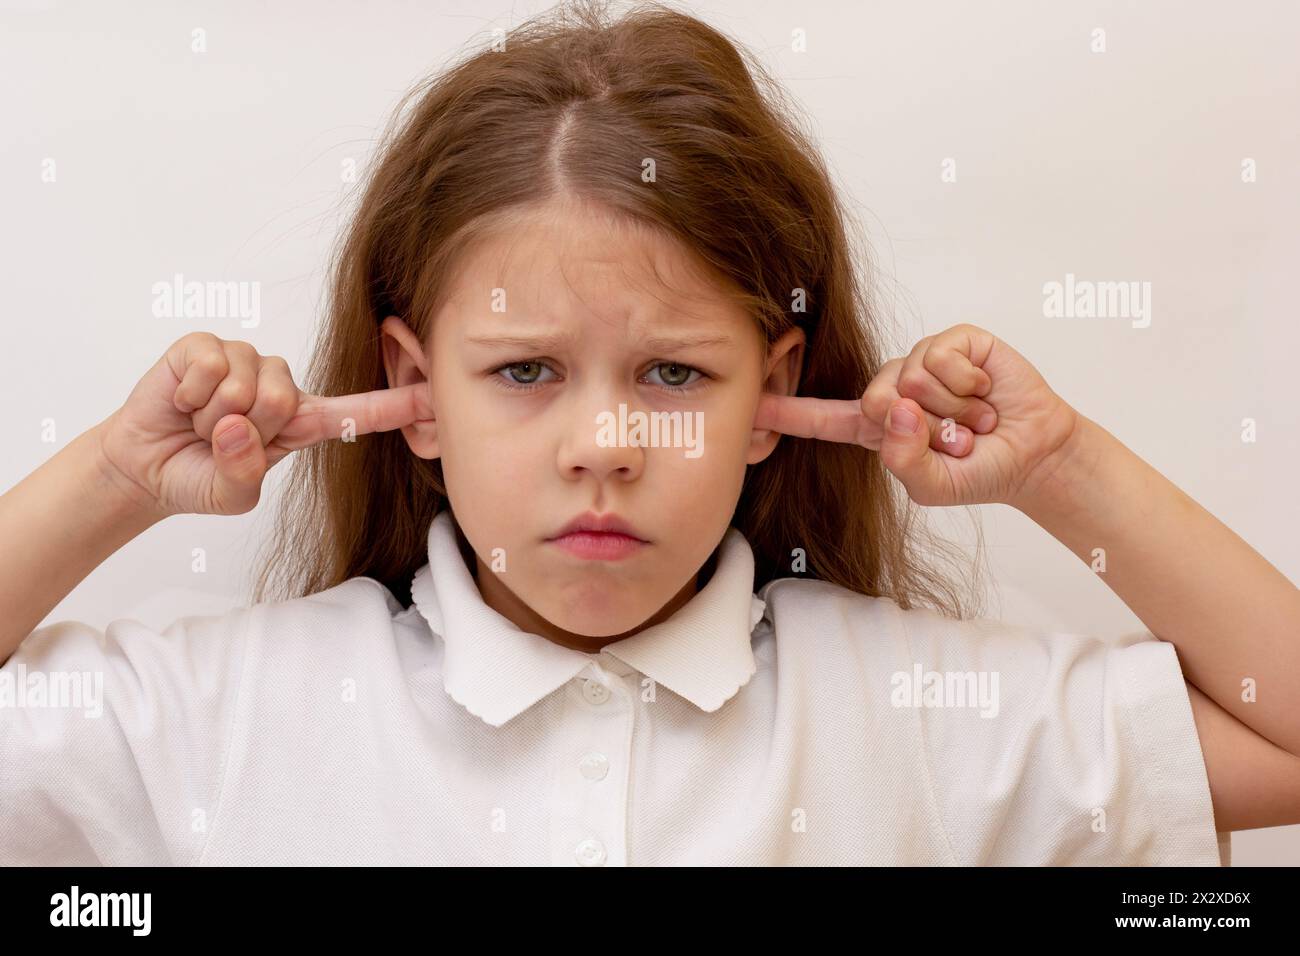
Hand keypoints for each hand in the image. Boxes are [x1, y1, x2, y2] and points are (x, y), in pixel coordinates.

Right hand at [95, 332, 432, 516]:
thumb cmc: (200, 476)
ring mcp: (246, 360)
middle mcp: (282, 385)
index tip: (435, 397)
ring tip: (203, 423)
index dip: (397, 406)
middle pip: (285, 399)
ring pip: (246, 384)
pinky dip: (191, 395)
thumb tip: (239, 426)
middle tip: (223, 439)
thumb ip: (244, 473)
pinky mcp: (207, 346)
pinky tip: (184, 402)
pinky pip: (211, 365)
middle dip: (246, 429)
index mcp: (303, 422)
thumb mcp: (233, 495)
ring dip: (213, 416)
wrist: (145, 467)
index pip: (359, 412)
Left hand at [753, 323, 1080, 506]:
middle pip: (874, 398)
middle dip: (923, 427)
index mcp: (877, 426)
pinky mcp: (954, 342)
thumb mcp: (932, 485)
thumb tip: (894, 407)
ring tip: (973, 418)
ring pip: (911, 379)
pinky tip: (985, 392)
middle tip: (955, 438)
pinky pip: (942, 358)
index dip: (789, 413)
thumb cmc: (980, 470)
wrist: (1034, 454)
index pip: (825, 419)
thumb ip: (903, 461)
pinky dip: (968, 385)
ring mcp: (923, 361)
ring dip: (953, 411)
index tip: (753, 408)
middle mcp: (893, 388)